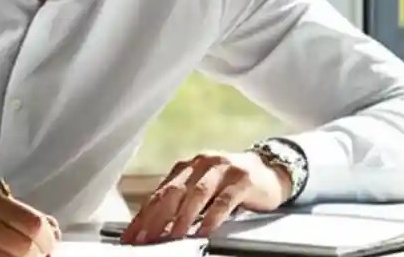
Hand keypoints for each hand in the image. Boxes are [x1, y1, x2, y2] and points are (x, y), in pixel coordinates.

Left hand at [120, 150, 291, 244]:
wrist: (270, 170)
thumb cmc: (231, 184)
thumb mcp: (203, 189)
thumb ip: (181, 202)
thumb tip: (155, 227)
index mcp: (187, 167)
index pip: (159, 193)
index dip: (144, 216)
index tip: (132, 236)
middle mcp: (201, 164)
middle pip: (173, 192)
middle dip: (156, 218)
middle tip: (146, 239)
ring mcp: (222, 169)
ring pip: (197, 195)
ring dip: (183, 218)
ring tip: (173, 236)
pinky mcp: (242, 179)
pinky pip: (224, 200)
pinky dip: (212, 217)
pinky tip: (204, 231)